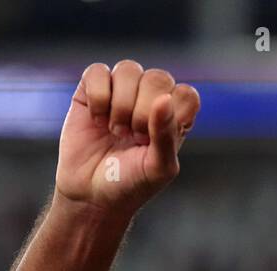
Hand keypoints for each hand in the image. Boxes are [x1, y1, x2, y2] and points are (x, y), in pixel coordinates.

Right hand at [55, 60, 201, 215]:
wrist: (91, 194)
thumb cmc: (131, 184)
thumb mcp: (157, 168)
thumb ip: (166, 136)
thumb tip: (164, 99)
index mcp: (174, 118)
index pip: (185, 94)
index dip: (171, 114)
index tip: (155, 141)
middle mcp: (150, 99)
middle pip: (158, 78)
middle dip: (144, 111)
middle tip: (133, 138)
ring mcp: (121, 91)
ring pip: (129, 69)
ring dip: (121, 104)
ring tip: (115, 131)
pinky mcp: (92, 90)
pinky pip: (98, 71)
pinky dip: (98, 97)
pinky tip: (97, 120)